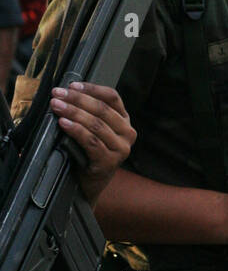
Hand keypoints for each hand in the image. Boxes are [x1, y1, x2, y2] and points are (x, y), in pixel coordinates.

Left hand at [51, 83, 136, 205]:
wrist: (90, 185)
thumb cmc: (89, 154)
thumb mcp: (96, 131)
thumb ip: (90, 113)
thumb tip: (68, 93)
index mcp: (125, 120)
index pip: (112, 97)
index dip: (92, 89)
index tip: (72, 85)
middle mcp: (128, 133)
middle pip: (102, 109)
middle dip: (77, 99)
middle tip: (58, 94)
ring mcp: (120, 148)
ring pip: (96, 124)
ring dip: (73, 112)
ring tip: (57, 107)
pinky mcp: (109, 162)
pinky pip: (91, 141)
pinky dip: (75, 130)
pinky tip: (63, 123)